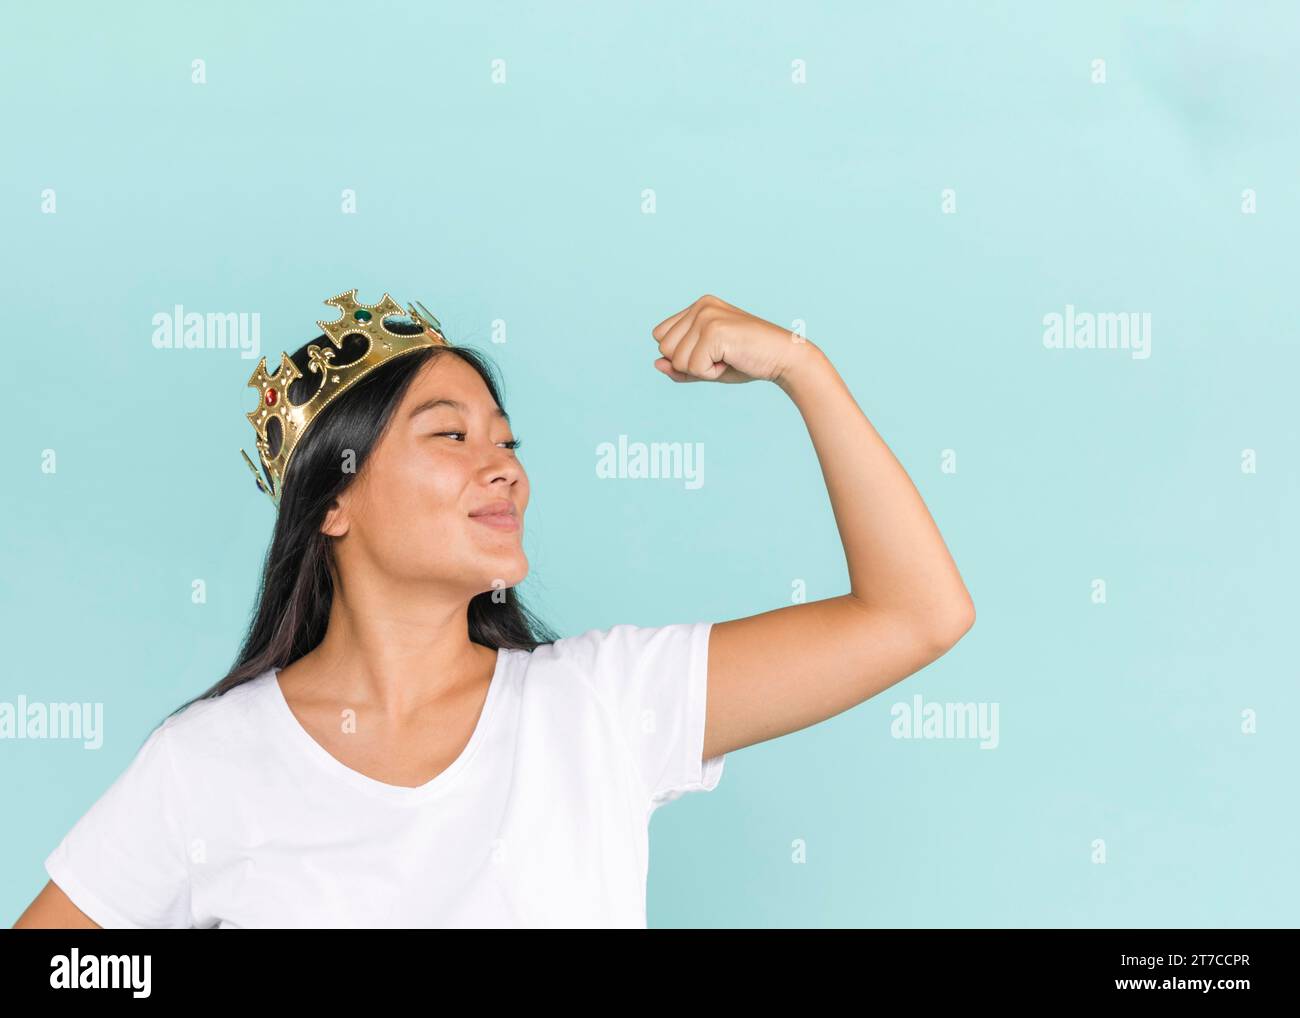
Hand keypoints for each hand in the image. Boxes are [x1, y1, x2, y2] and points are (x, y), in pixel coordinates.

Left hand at [650, 294, 807, 384]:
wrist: (785, 359)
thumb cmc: (748, 362)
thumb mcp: (708, 366)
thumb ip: (680, 367)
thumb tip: (656, 363)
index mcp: (698, 306)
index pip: (661, 337)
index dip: (682, 355)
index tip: (713, 353)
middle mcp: (700, 306)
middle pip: (663, 348)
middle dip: (689, 364)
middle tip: (722, 357)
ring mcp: (707, 316)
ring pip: (675, 360)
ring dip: (701, 370)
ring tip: (728, 358)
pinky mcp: (714, 331)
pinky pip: (693, 367)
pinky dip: (711, 374)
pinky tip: (732, 360)